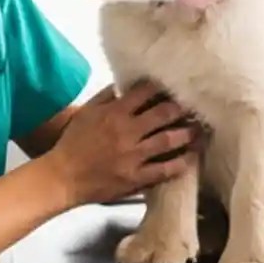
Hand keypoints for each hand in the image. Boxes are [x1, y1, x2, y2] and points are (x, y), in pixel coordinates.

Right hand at [40, 81, 202, 208]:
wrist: (63, 176)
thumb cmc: (73, 143)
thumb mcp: (86, 112)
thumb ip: (106, 97)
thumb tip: (125, 84)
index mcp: (115, 113)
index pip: (144, 92)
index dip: (162, 87)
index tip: (175, 84)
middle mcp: (127, 132)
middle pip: (163, 114)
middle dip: (182, 108)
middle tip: (195, 105)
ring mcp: (133, 156)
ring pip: (168, 140)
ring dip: (187, 134)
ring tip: (200, 129)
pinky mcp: (135, 177)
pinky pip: (163, 170)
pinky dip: (179, 164)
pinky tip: (191, 158)